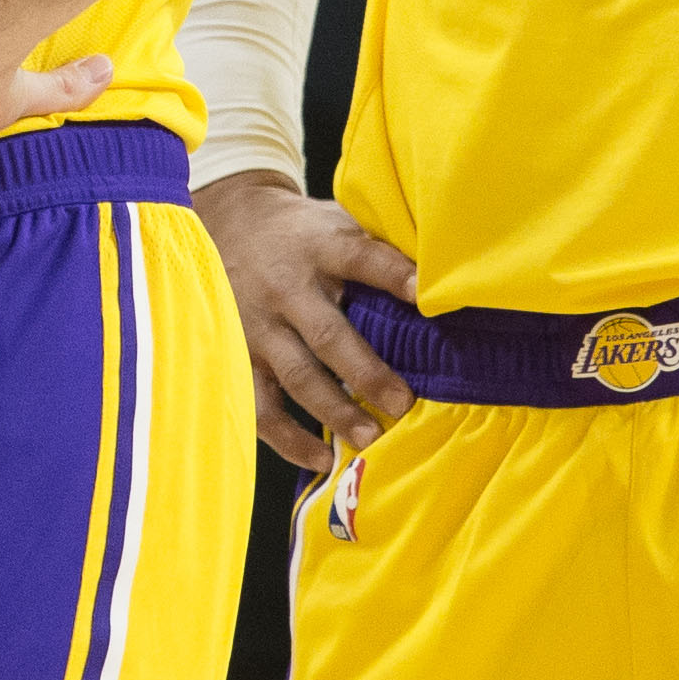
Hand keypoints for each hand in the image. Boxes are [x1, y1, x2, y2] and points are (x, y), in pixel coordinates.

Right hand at [194, 171, 419, 463]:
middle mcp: (286, 288)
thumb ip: (380, 245)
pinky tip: (321, 458)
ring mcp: (257, 325)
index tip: (426, 294)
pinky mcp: (238, 355)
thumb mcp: (337, 221)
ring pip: (296, 375)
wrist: (230, 221)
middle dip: (365, 372)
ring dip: (333, 411)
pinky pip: (261, 403)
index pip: (359, 257)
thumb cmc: (305, 232)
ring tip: (369, 438)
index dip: (393, 275)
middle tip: (403, 404)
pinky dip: (289, 437)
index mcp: (319, 247)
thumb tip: (448, 275)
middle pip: (326, 334)